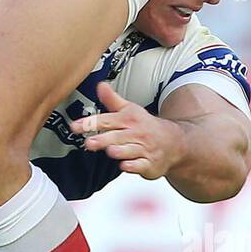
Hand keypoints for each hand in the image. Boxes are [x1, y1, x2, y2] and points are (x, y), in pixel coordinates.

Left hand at [69, 81, 186, 178]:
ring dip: (118, 151)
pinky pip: (140, 165)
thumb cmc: (147, 126)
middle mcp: (135, 134)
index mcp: (129, 119)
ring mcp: (143, 149)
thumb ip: (112, 100)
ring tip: (109, 151)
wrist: (174, 142)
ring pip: (129, 150)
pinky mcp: (149, 164)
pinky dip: (132, 166)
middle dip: (103, 139)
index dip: (90, 123)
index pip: (107, 120)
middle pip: (116, 136)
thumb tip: (100, 85)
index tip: (75, 126)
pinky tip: (124, 165)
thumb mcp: (130, 110)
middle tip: (89, 142)